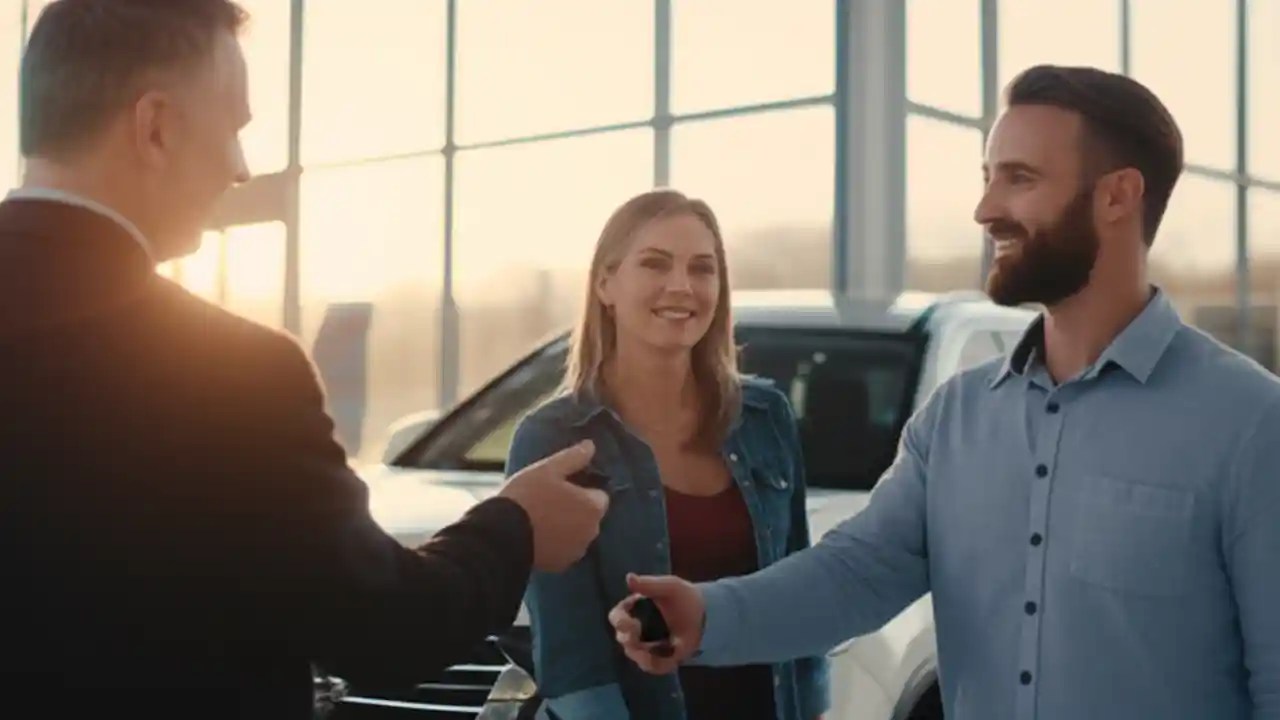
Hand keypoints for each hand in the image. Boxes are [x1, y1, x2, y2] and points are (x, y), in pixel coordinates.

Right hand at [498, 440, 608, 571]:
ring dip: (568, 528)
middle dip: (577, 511)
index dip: (583, 491)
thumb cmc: (527, 496)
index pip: (599, 496)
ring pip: (578, 535)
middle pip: (590, 517)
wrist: (502, 535)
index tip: (563, 488)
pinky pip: (565, 551)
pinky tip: (538, 537)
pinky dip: (557, 545)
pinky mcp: (561, 566)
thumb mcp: (548, 469)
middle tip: (550, 502)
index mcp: (593, 507)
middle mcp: (592, 531)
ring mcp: (577, 551)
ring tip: (542, 520)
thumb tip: (591, 445)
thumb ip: (573, 457)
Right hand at [608, 573, 705, 673]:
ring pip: (634, 654)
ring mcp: (645, 645)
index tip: (633, 624)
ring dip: (642, 654)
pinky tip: (671, 658)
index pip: (616, 617)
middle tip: (641, 636)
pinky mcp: (657, 658)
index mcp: (633, 609)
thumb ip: (649, 584)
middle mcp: (634, 628)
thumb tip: (628, 577)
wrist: (706, 616)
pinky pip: (650, 666)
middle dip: (629, 639)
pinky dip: (657, 664)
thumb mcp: (670, 587)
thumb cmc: (684, 597)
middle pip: (622, 638)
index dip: (620, 622)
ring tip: (661, 649)